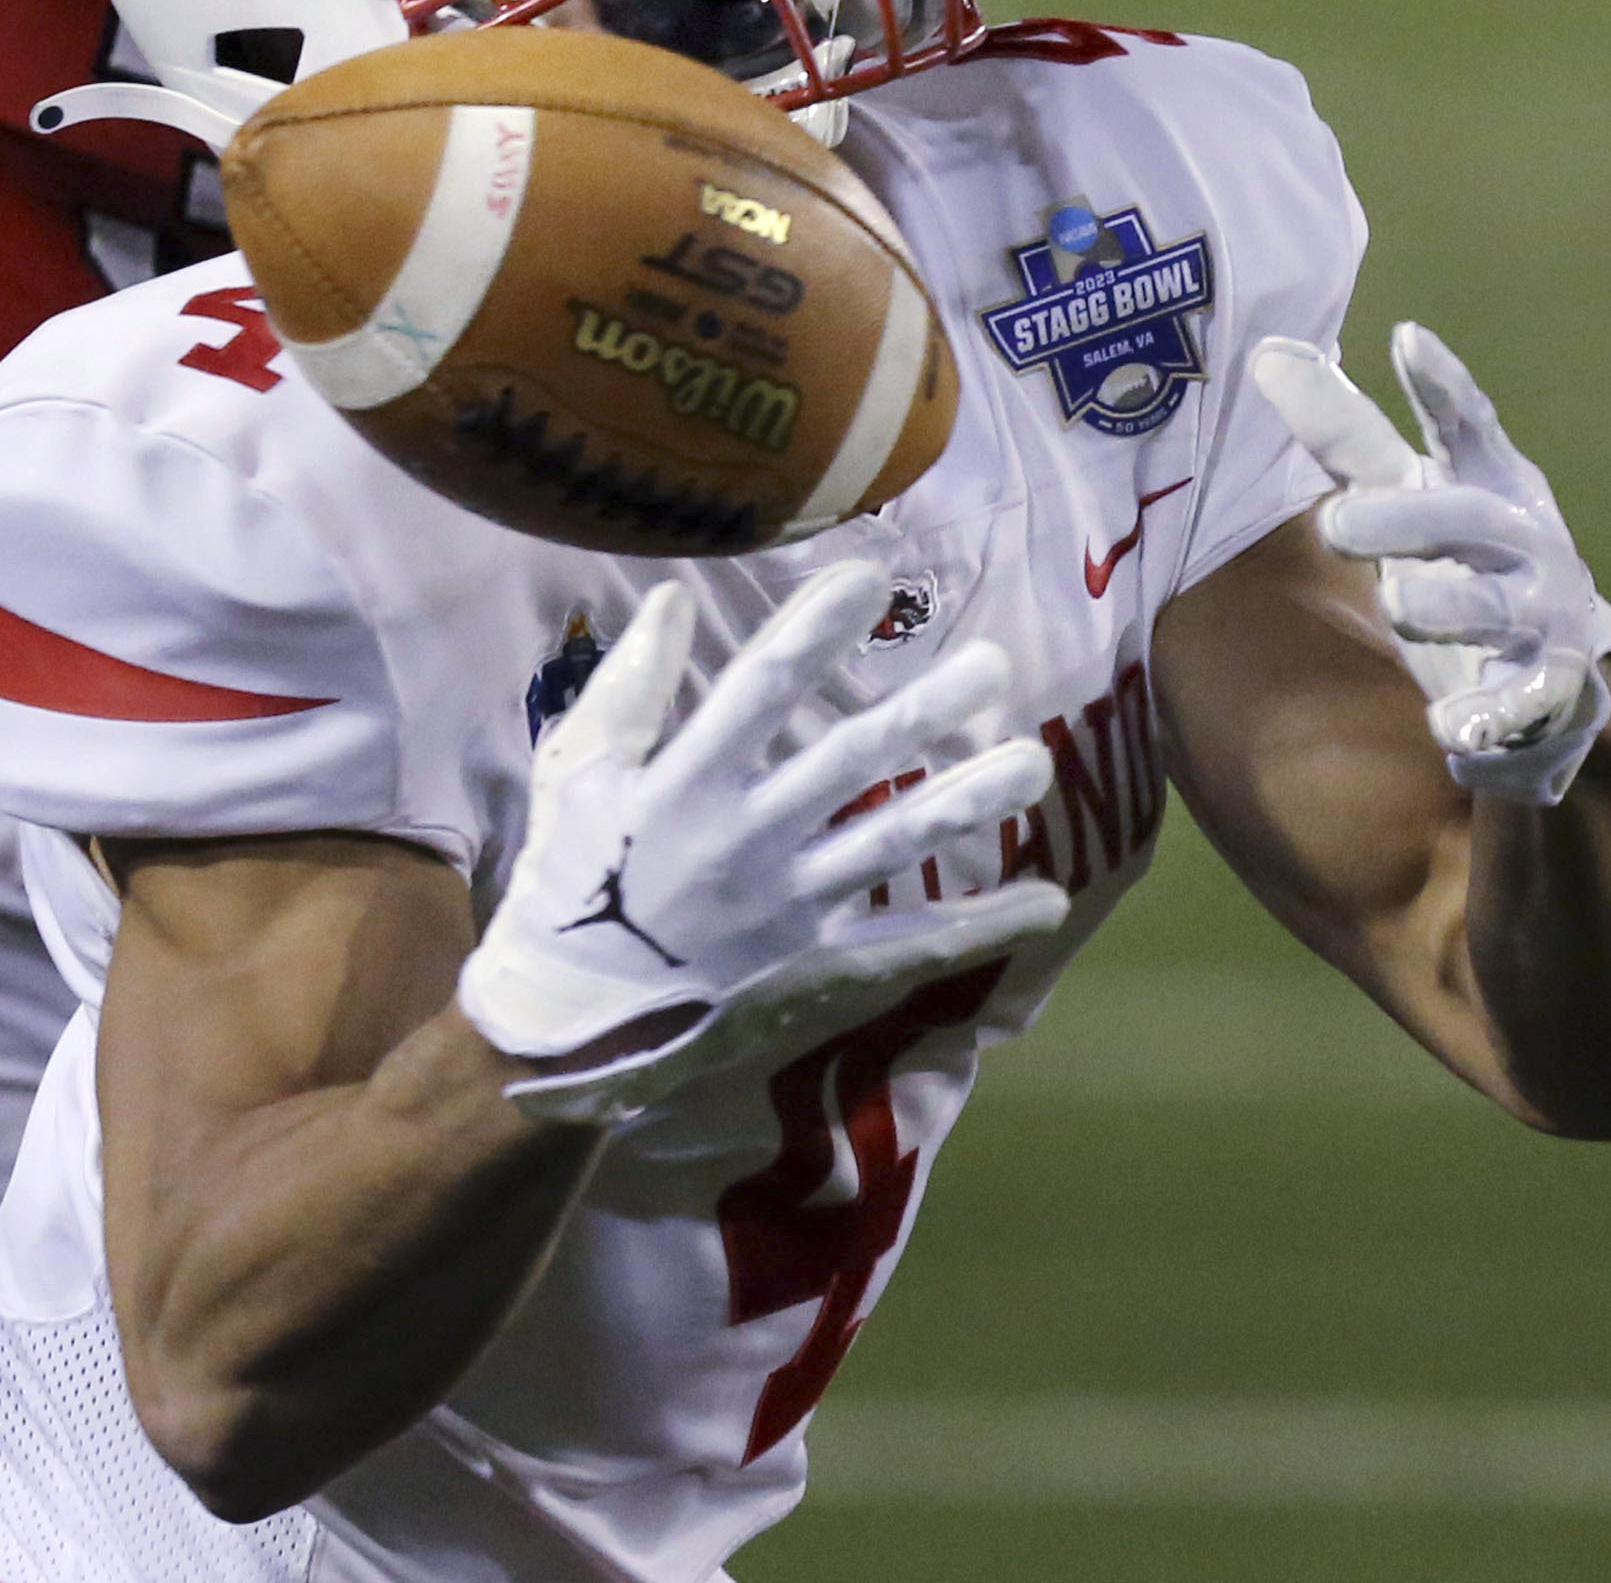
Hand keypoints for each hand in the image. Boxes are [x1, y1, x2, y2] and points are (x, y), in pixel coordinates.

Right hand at [454, 565, 1067, 1125]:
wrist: (564, 1033)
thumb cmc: (568, 884)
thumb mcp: (575, 776)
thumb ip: (627, 689)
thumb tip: (674, 600)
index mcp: (685, 785)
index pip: (761, 688)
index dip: (817, 628)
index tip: (872, 578)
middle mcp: (747, 842)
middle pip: (850, 761)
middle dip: (925, 709)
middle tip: (993, 662)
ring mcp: (790, 912)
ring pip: (893, 844)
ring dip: (969, 802)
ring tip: (1035, 761)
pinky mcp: (817, 970)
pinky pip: (910, 945)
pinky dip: (980, 926)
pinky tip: (1046, 901)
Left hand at [1247, 323, 1610, 806]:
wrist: (1552, 680)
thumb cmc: (1461, 556)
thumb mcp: (1409, 493)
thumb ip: (1347, 433)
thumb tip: (1267, 352)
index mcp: (1490, 481)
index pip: (1467, 425)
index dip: (1442, 384)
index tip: (1406, 337)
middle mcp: (1525, 540)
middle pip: (1465, 518)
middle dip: (1404, 518)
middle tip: (1335, 524)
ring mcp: (1543, 615)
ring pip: (1492, 608)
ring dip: (1446, 605)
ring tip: (1402, 605)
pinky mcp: (1548, 691)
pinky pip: (1519, 705)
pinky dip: (1485, 717)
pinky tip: (1449, 729)